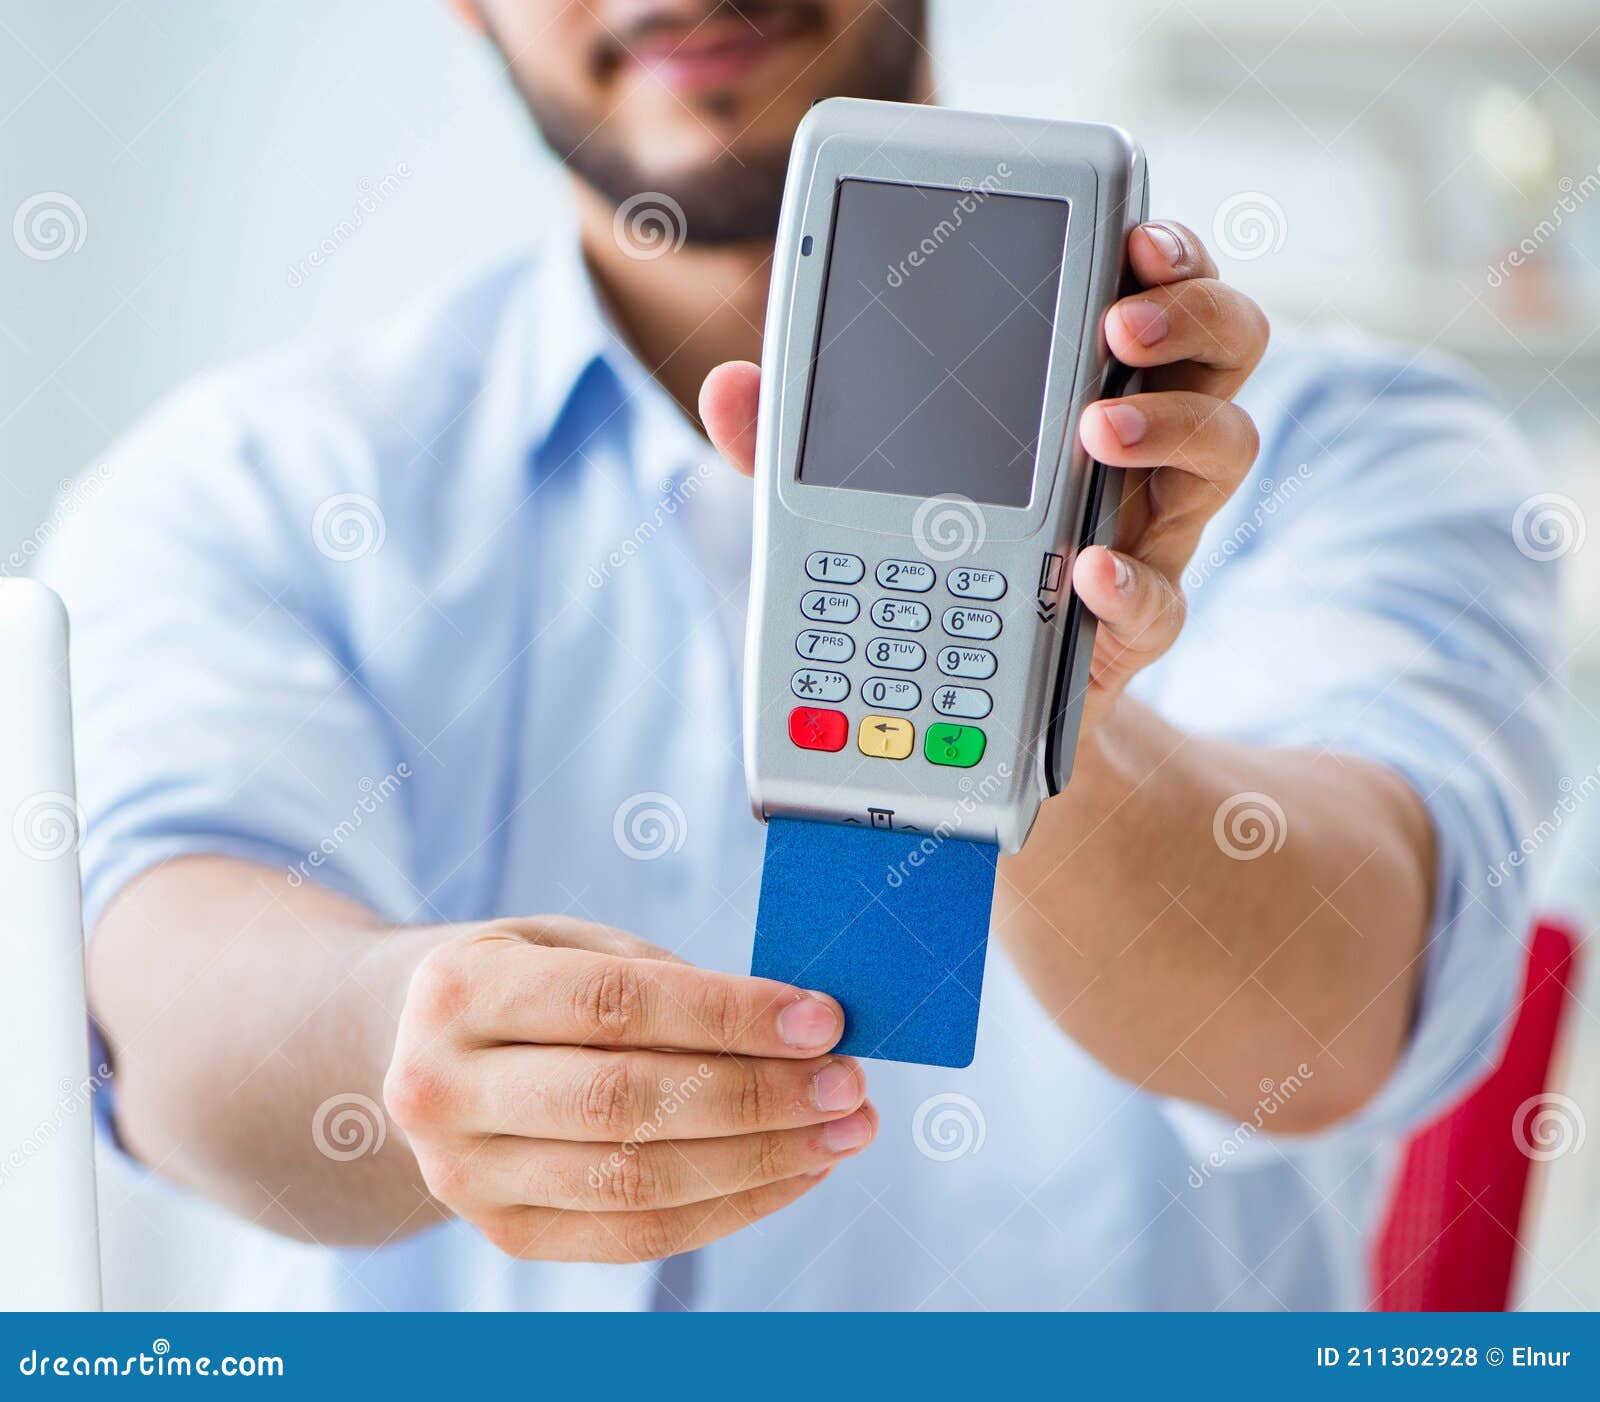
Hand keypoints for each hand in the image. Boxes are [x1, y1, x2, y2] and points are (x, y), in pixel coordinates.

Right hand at [384, 916, 873, 1262]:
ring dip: (760, 1160)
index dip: (728, 1015)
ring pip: (635, 1182)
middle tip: (847, 1081)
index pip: (614, 1006)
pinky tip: (794, 1171)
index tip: (821, 1019)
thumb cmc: (526, 980)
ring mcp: (464, 1175)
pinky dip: (729, 1207)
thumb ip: (665, 980)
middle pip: (625, 1102)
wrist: (418, 1049)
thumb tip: (796, 1027)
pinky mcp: (504, 1233)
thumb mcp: (572, 942)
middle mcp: (441, 1088)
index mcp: (460, 989)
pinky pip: (634, 1237)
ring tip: (841, 1130)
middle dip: (757, 1095)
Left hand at [699, 220, 1267, 734]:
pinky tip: (1088, 573)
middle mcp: (1138, 444)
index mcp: (1080, 383)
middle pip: (1226, 345)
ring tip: (1100, 429)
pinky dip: (1132, 582)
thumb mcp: (855, 486)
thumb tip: (728, 388)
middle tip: (1122, 323)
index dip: (1164, 252)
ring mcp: (1149, 529)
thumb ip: (802, 441)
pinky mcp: (1137, 621)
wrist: (973, 700)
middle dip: (1192, 312)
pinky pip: (1167, 597)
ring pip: (1229, 447)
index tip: (1133, 233)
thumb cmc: (931, 560)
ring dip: (1177, 425)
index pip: (1149, 293)